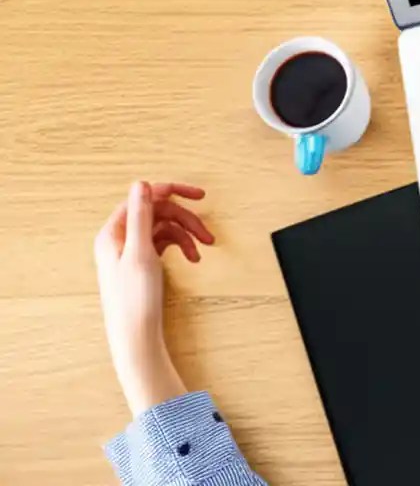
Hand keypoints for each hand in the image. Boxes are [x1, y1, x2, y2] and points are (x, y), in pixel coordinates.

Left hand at [94, 181, 214, 414]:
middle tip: (207, 233)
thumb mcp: (140, 252)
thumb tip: (142, 184)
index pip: (143, 198)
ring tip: (203, 249)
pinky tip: (192, 257)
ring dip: (186, 235)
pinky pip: (165, 243)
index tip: (198, 195)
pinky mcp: (142, 263)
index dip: (171, 193)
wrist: (135, 335)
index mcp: (113, 233)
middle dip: (185, 220)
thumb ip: (140, 216)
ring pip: (164, 228)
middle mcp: (120, 239)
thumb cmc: (134, 300)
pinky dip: (181, 246)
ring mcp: (131, 251)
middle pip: (157, 214)